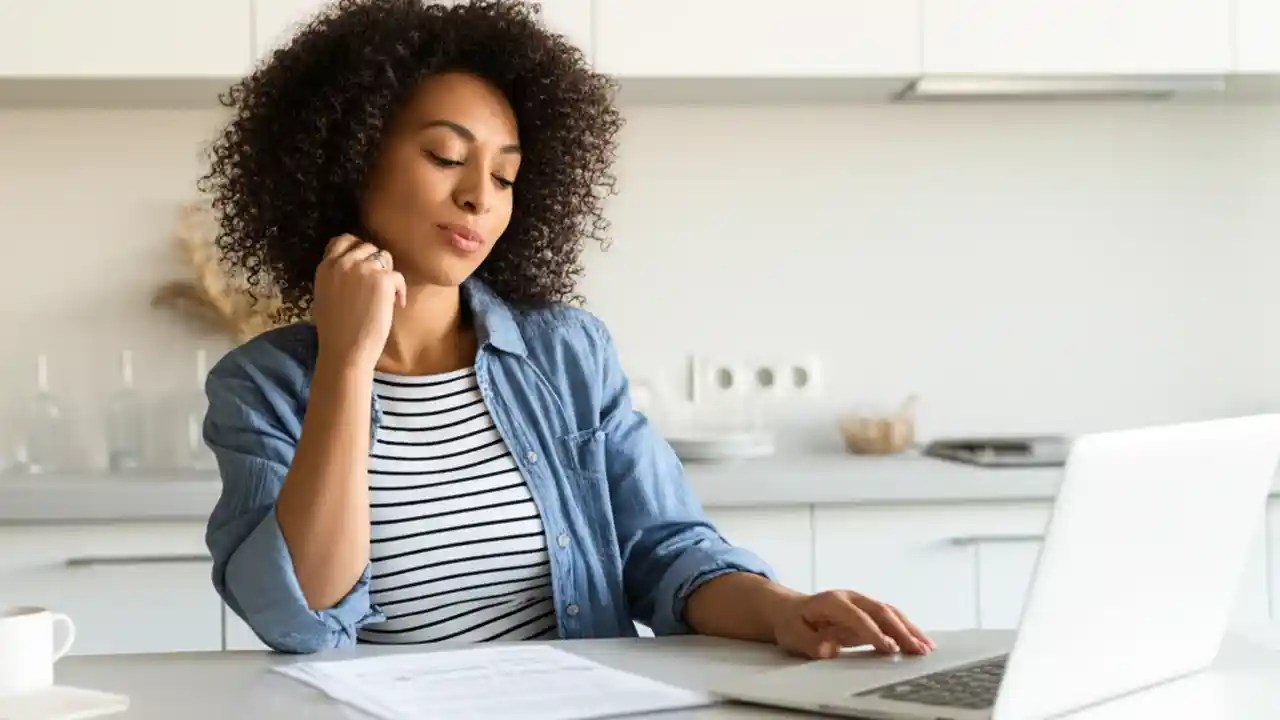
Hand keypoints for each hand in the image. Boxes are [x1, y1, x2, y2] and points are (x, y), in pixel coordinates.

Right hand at [312, 234, 406, 369]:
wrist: (345, 350)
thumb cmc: (335, 332)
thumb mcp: (325, 296)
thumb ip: (336, 277)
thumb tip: (354, 266)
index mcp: (325, 267)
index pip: (343, 240)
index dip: (357, 248)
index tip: (366, 263)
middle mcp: (342, 263)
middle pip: (367, 247)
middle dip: (376, 263)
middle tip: (379, 285)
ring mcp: (362, 269)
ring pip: (384, 257)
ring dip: (388, 273)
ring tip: (387, 296)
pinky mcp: (381, 279)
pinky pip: (397, 276)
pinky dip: (400, 290)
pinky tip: (396, 305)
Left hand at [770, 590, 935, 659]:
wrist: (792, 610)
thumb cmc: (793, 623)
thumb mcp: (793, 634)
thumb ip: (810, 642)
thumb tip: (829, 650)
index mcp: (831, 601)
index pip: (857, 616)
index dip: (873, 632)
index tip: (889, 648)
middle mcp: (850, 598)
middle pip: (879, 611)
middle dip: (900, 631)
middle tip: (916, 650)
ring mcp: (861, 603)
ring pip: (890, 612)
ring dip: (909, 629)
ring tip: (926, 647)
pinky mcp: (868, 612)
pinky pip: (891, 618)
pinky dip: (906, 629)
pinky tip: (920, 642)